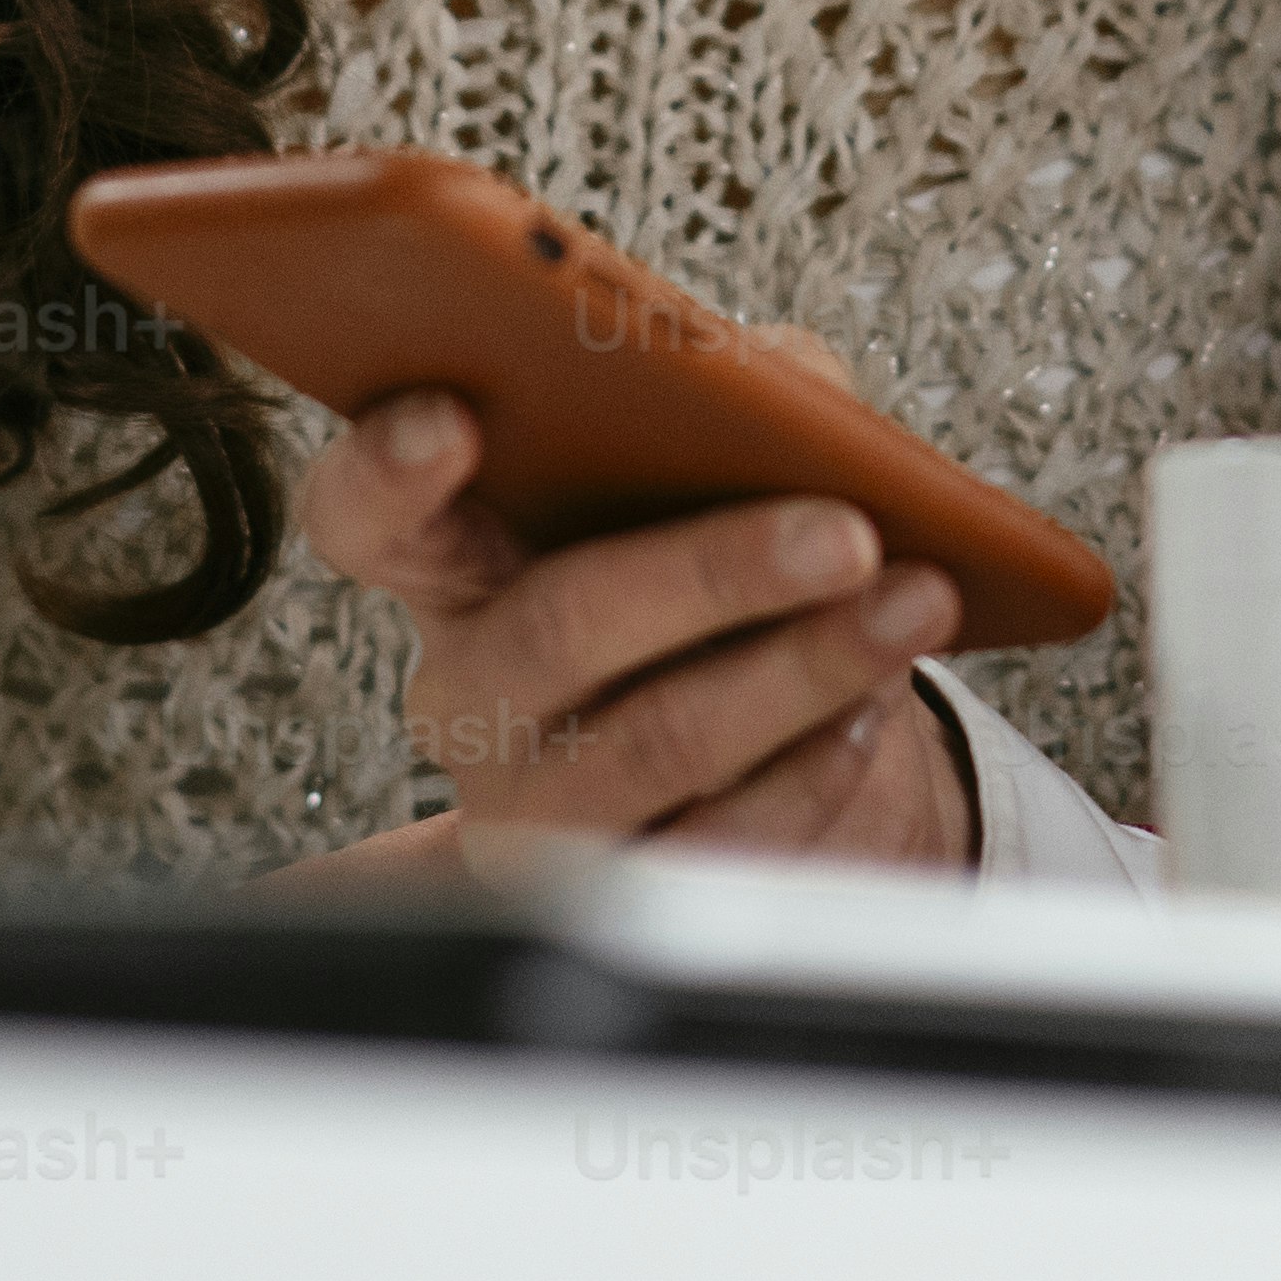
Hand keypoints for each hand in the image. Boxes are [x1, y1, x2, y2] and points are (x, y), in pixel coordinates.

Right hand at [289, 386, 980, 866]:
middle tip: (842, 533)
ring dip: (805, 668)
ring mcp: (538, 806)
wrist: (768, 740)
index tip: (451, 418)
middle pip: (557, 628)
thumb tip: (790, 393)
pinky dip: (817, 765)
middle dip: (714, 575)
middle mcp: (475, 692)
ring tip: (911, 605)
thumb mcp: (704, 467)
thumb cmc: (707, 572)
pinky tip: (873, 705)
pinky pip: (724, 838)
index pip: (369, 516)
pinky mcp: (628, 888)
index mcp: (457, 563)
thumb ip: (730, 399)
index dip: (388, 470)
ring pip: (658, 742)